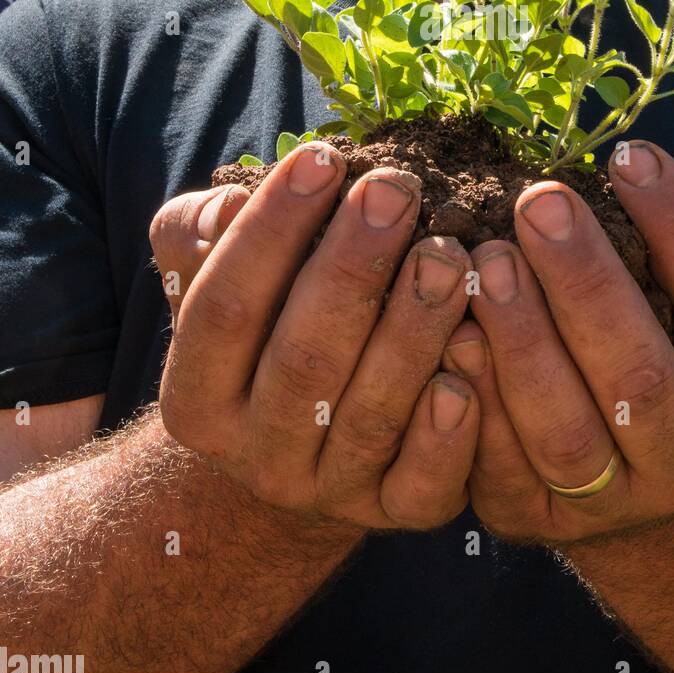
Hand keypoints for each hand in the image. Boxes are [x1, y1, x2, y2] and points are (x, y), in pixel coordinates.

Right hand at [151, 143, 479, 532]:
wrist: (301, 451)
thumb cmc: (267, 330)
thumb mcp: (213, 281)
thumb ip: (201, 237)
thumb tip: (229, 205)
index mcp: (197, 397)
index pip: (223, 306)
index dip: (271, 230)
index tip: (323, 158)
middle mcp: (256, 455)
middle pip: (302, 360)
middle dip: (352, 266)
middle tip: (397, 189)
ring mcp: (328, 492)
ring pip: (371, 414)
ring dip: (414, 328)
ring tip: (449, 252)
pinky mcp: (397, 514)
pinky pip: (424, 482)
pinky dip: (452, 424)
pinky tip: (476, 350)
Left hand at [442, 139, 673, 545]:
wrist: (647, 489)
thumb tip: (638, 170)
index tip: (628, 157)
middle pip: (640, 377)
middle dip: (585, 282)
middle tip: (538, 202)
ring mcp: (613, 504)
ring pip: (564, 431)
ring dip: (521, 340)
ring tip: (485, 260)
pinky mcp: (536, 521)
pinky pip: (498, 466)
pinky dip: (474, 399)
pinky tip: (453, 332)